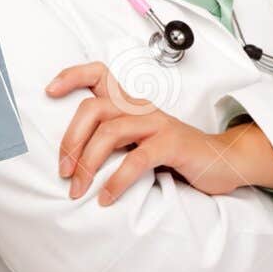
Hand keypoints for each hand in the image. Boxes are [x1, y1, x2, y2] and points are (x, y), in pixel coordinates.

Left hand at [47, 62, 272, 203]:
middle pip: (93, 109)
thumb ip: (111, 140)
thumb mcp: (138, 140)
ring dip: (88, 163)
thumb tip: (68, 158)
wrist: (224, 161)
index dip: (72, 76)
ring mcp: (157, 123)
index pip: (98, 74)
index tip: (49, 91)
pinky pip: (136, 159)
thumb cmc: (174, 154)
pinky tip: (106, 198)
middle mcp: (141, 108)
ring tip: (77, 188)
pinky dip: (117, 180)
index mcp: (130, 103)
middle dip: (70, 139)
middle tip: (62, 170)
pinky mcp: (172, 144)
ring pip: (110, 133)